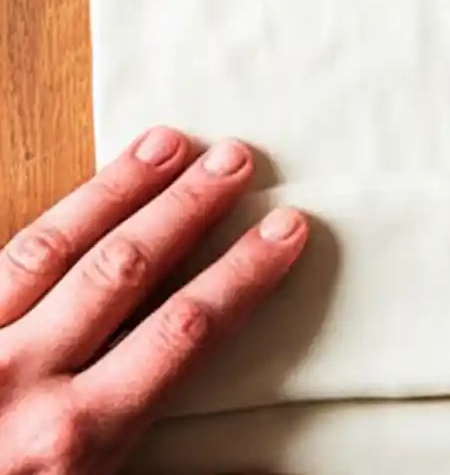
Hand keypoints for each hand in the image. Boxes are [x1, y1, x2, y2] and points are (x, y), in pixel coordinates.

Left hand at [0, 127, 307, 473]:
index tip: (285, 230)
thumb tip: (260, 462)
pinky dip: (37, 223)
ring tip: (165, 144)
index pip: (184, 330)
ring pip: (48, 248)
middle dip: (187, 208)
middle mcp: (21, 381)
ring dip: (114, 190)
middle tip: (235, 159)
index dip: (242, 274)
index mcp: (77, 437)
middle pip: (124, 269)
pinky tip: (70, 198)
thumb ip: (167, 473)